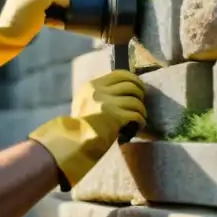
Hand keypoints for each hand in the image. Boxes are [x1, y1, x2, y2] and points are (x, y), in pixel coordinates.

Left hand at [0, 0, 69, 47]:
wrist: (8, 39)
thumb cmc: (23, 17)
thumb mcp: (41, 0)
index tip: (66, 1)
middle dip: (57, 3)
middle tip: (67, 9)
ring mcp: (24, 9)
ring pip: (45, 7)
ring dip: (56, 12)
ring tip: (65, 18)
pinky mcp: (26, 21)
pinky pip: (42, 17)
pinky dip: (51, 20)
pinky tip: (60, 24)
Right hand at [29, 70, 146, 188]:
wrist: (74, 143)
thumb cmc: (79, 126)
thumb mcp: (84, 103)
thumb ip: (98, 94)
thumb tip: (121, 91)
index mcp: (92, 86)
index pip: (119, 74)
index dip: (133, 79)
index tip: (138, 87)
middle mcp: (99, 91)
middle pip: (130, 85)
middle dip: (140, 93)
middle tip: (142, 101)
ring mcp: (107, 103)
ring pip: (135, 100)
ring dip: (141, 109)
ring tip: (141, 116)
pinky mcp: (115, 116)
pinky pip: (136, 114)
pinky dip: (140, 120)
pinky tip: (139, 125)